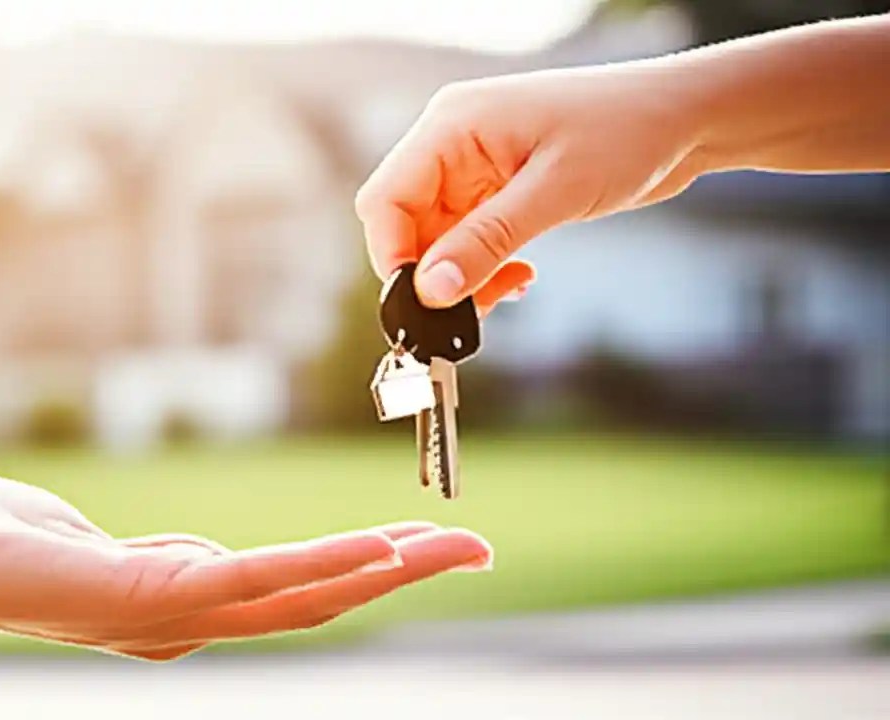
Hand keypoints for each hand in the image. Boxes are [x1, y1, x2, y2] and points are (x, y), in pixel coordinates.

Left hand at [0, 473, 491, 660]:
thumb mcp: (103, 551)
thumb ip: (163, 562)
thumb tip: (206, 559)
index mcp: (183, 609)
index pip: (293, 596)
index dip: (366, 578)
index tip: (426, 548)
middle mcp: (183, 623)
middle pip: (312, 603)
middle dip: (399, 577)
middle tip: (476, 547)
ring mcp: (162, 616)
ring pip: (292, 597)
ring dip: (375, 573)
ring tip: (441, 548)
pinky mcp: (136, 595)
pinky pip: (242, 582)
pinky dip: (315, 569)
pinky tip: (366, 552)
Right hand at [356, 63, 704, 307]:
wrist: (686, 119)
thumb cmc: (628, 130)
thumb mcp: (554, 191)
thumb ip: (487, 242)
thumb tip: (433, 290)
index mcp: (453, 125)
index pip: (388, 199)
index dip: (393, 256)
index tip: (421, 303)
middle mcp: (455, 145)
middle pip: (406, 225)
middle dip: (431, 273)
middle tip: (468, 310)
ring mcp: (476, 169)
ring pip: (438, 241)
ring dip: (464, 277)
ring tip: (507, 290)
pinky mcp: (500, 192)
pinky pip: (470, 241)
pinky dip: (486, 269)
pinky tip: (520, 278)